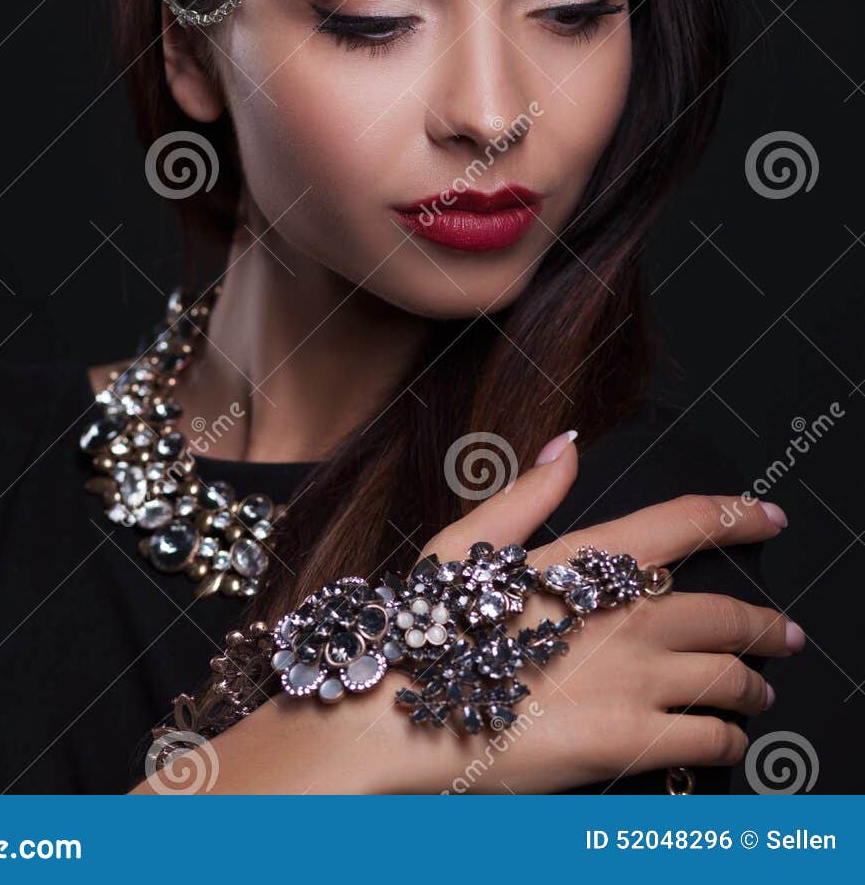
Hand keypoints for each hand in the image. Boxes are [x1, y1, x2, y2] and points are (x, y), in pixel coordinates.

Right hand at [329, 434, 802, 793]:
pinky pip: (708, 740)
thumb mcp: (468, 542)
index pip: (687, 522)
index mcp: (589, 557)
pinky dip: (729, 737)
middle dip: (766, 625)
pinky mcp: (629, 743)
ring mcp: (633, 681)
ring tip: (760, 692)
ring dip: (753, 685)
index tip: (769, 515)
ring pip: (728, 679)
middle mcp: (625, 615)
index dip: (738, 514)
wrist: (400, 715)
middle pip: (726, 613)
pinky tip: (728, 738)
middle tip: (785, 634)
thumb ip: (530, 493)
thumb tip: (569, 442)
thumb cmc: (427, 626)